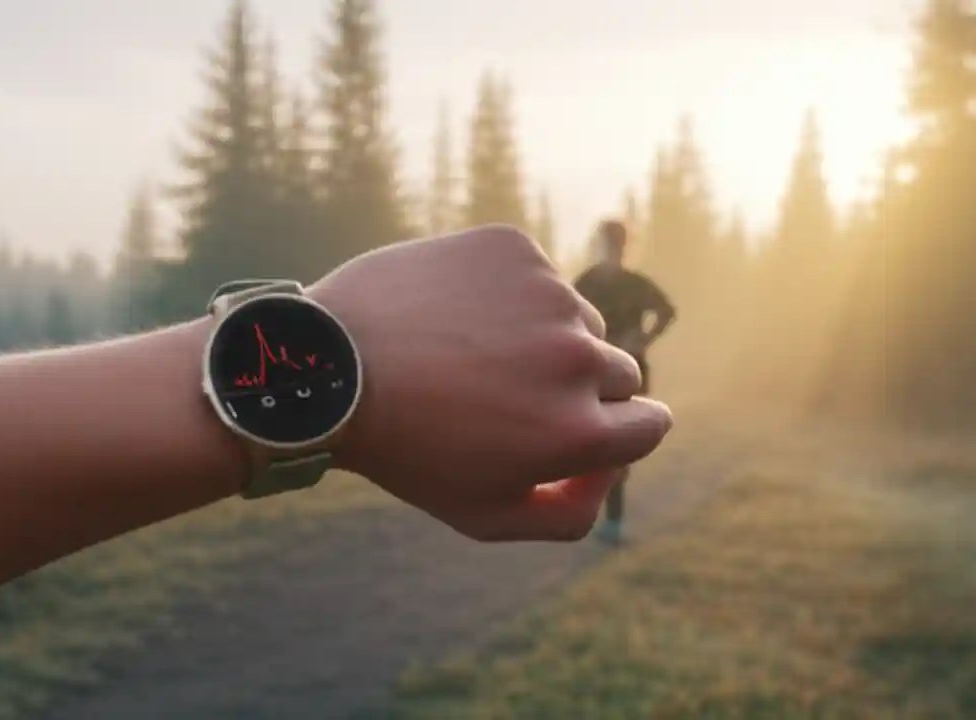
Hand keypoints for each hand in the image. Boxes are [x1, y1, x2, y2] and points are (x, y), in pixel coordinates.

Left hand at [309, 225, 671, 541]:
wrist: (324, 367)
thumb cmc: (406, 451)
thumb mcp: (484, 515)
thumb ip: (568, 513)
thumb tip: (609, 472)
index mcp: (578, 432)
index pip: (651, 424)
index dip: (619, 430)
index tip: (583, 425)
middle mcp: (577, 359)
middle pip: (618, 371)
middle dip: (577, 387)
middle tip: (509, 394)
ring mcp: (547, 296)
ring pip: (577, 319)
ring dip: (544, 337)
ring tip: (471, 355)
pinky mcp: (514, 249)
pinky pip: (536, 276)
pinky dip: (509, 294)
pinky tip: (456, 315)